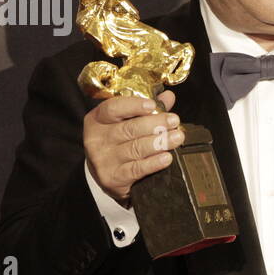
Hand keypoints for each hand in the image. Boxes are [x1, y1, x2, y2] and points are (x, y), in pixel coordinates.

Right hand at [83, 90, 180, 204]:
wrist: (105, 176)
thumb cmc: (117, 143)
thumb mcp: (124, 122)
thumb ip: (146, 109)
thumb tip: (168, 97)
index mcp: (98, 119)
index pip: (113, 108)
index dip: (134, 105)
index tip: (153, 105)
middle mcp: (96, 139)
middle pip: (129, 129)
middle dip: (155, 124)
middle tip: (174, 120)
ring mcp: (103, 160)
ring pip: (135, 149)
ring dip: (159, 142)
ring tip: (177, 137)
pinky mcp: (112, 178)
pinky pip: (136, 169)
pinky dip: (154, 163)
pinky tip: (166, 158)